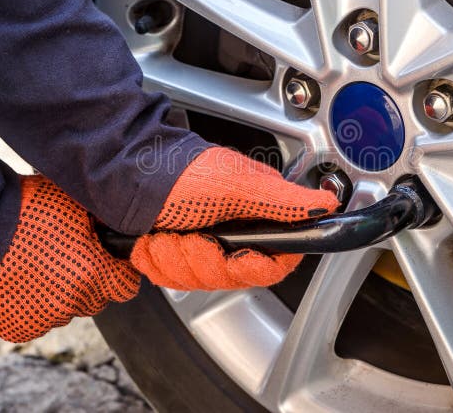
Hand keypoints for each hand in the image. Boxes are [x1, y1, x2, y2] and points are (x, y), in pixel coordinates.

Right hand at [0, 176, 139, 342]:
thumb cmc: (25, 209)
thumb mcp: (74, 206)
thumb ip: (101, 224)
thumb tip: (115, 229)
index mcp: (93, 273)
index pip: (127, 286)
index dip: (120, 271)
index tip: (109, 261)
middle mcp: (72, 302)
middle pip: (96, 299)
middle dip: (89, 282)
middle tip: (67, 258)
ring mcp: (44, 319)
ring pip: (65, 311)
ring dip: (59, 294)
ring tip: (36, 266)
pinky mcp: (16, 328)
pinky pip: (35, 321)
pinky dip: (31, 306)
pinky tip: (18, 282)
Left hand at [130, 147, 339, 289]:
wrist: (125, 171)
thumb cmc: (180, 172)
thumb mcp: (238, 183)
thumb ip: (283, 200)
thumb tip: (327, 203)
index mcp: (255, 217)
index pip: (275, 262)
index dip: (257, 266)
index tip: (238, 258)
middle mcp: (231, 233)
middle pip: (232, 278)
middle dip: (204, 261)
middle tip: (190, 236)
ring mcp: (201, 245)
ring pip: (198, 282)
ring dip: (174, 259)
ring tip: (165, 233)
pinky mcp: (173, 253)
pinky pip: (169, 279)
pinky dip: (154, 261)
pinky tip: (150, 239)